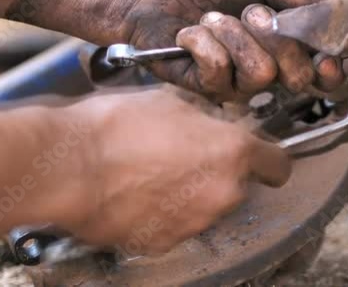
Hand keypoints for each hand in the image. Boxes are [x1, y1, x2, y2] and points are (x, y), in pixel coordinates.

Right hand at [60, 88, 289, 254]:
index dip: (268, 158)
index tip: (259, 155)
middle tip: (182, 154)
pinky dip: (160, 215)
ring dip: (187, 194)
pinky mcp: (163, 243)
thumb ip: (205, 120)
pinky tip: (134, 195)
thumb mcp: (171, 102)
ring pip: (204, 207)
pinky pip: (173, 227)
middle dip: (217, 173)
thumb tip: (210, 125)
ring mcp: (194, 223)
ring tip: (149, 172)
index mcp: (233, 152)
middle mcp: (223, 193)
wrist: (68, 166)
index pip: (278, 165)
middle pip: (236, 186)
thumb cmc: (116, 126)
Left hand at [117, 0, 347, 100]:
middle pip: (301, 76)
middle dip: (279, 38)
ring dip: (235, 35)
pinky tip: (189, 33)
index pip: (325, 68)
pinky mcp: (208, 88)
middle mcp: (270, 65)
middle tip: (253, 13)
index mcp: (288, 39)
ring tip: (212, 19)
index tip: (327, 52)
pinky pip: (222, 72)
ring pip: (263, 73)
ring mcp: (239, 81)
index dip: (333, 66)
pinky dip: (204, 42)